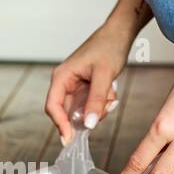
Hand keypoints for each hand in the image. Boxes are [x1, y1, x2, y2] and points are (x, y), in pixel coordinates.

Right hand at [45, 23, 127, 142]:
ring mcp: (75, 86)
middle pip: (69, 112)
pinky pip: (91, 105)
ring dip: (98, 108)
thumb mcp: (104, 75)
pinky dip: (102, 103)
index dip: (60, 124)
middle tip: (104, 107)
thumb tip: (87, 124)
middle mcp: (65, 83)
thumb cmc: (109, 47)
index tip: (69, 140)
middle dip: (88, 114)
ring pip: (83, 111)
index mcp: (61, 77)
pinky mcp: (86, 88)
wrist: (120, 33)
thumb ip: (95, 100)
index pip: (53, 106)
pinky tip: (111, 91)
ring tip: (110, 93)